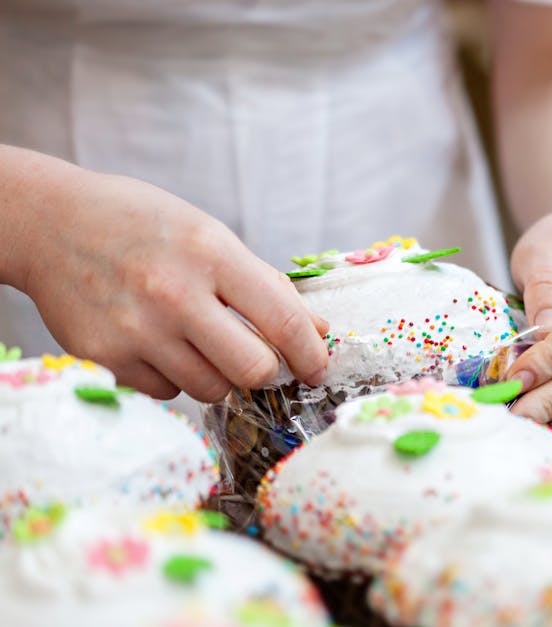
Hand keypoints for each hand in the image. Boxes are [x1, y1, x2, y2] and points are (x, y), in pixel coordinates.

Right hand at [20, 171, 328, 401]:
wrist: (51, 224)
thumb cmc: (144, 227)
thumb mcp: (211, 236)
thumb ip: (266, 285)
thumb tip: (318, 331)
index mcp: (211, 253)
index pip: (282, 319)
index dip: (310, 353)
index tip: (318, 368)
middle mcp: (173, 293)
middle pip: (252, 369)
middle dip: (267, 371)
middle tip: (262, 360)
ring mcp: (136, 330)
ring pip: (211, 389)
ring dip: (218, 374)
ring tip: (199, 339)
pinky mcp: (104, 357)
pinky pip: (166, 392)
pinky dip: (174, 377)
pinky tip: (158, 342)